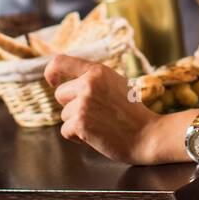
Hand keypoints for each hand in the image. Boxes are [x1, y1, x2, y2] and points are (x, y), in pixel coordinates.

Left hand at [44, 54, 165, 163]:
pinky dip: (77, 137)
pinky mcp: (80, 122)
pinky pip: (65, 131)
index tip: (52, 81)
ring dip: (77, 123)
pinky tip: (96, 135)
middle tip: (95, 113)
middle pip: (60, 94)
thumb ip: (94, 79)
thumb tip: (69, 78)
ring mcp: (83, 102)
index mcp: (97, 71)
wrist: (147, 135)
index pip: (60, 62)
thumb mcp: (116, 83)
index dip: (51, 72)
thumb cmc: (132, 112)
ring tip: (100, 124)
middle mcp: (88, 83)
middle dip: (72, 106)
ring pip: (64, 114)